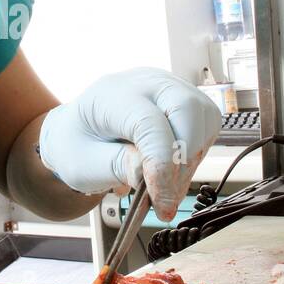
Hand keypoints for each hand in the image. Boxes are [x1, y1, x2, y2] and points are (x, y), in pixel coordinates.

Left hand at [37, 68, 220, 221]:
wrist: (77, 132)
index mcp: (112, 95)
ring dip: (192, 158)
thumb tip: (153, 173)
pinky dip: (196, 151)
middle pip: (187, 108)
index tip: (162, 201)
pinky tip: (172, 168)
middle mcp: (144, 82)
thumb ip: (117, 166)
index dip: (162, 165)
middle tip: (167, 196)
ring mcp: (167, 86)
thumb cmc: (77, 146)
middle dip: (184, 158)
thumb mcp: (84, 166)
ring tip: (165, 185)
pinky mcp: (182, 98)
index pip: (150, 124)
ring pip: (204, 116)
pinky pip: (206, 123)